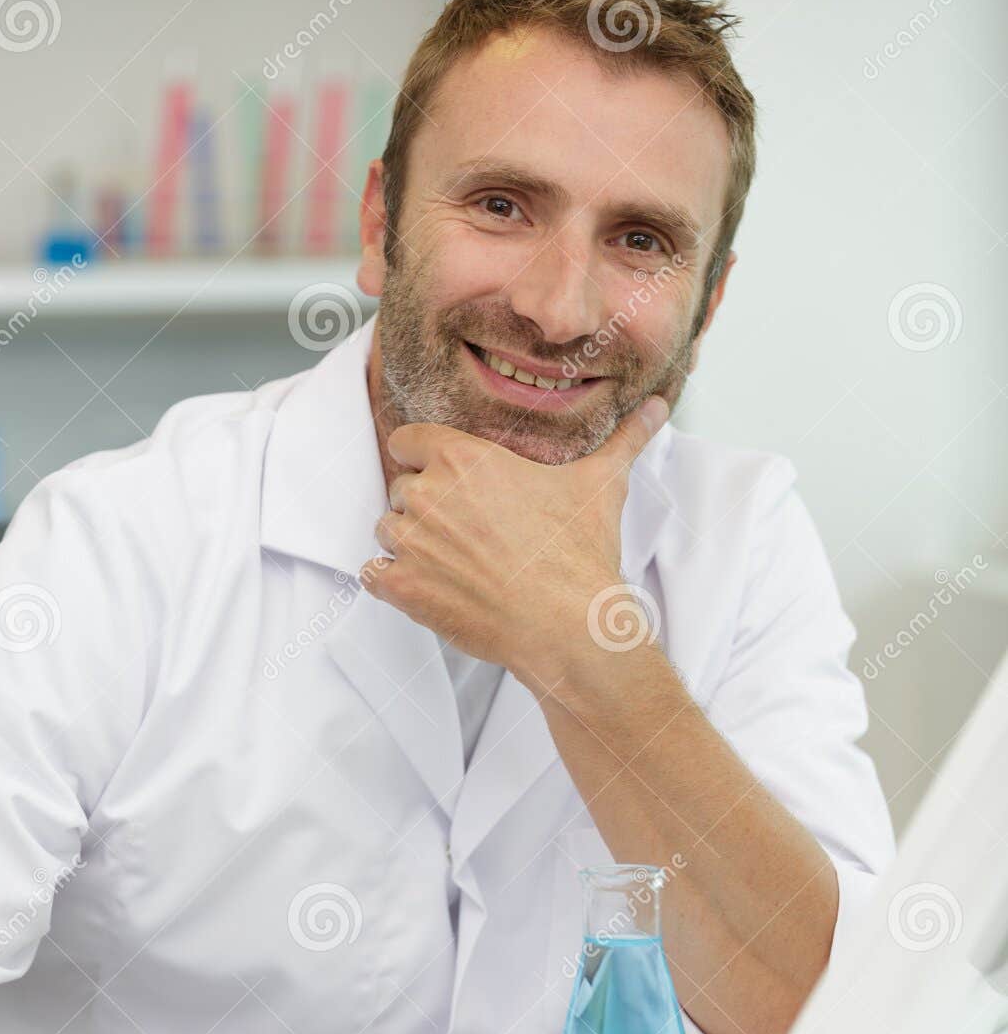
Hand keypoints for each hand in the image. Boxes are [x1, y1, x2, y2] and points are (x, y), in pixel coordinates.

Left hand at [360, 396, 667, 686]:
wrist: (567, 626)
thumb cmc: (579, 553)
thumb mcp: (601, 485)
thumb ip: (624, 440)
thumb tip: (660, 407)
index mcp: (462, 458)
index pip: (407, 440)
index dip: (423, 458)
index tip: (445, 479)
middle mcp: (427, 493)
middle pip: (400, 488)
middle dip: (424, 507)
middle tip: (464, 532)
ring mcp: (410, 542)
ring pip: (386, 530)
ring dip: (408, 543)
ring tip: (450, 562)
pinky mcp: (403, 588)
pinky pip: (373, 573)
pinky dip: (391, 580)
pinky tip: (427, 587)